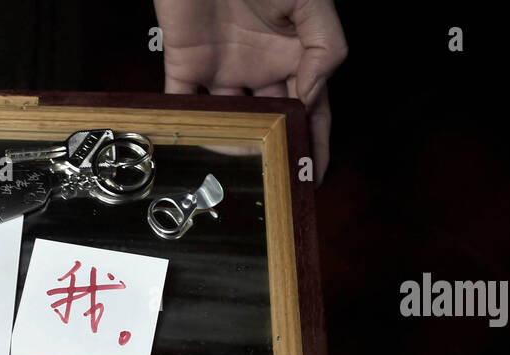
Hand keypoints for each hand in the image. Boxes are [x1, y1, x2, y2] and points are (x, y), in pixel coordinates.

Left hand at [154, 0, 347, 182]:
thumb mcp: (310, 1)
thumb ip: (324, 48)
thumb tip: (313, 98)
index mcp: (294, 53)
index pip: (311, 108)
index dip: (315, 142)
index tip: (316, 175)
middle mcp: (259, 66)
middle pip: (270, 121)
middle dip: (276, 152)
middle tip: (278, 182)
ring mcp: (221, 68)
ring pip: (230, 120)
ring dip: (235, 145)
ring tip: (245, 168)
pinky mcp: (184, 63)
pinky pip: (184, 104)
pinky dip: (188, 126)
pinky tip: (199, 147)